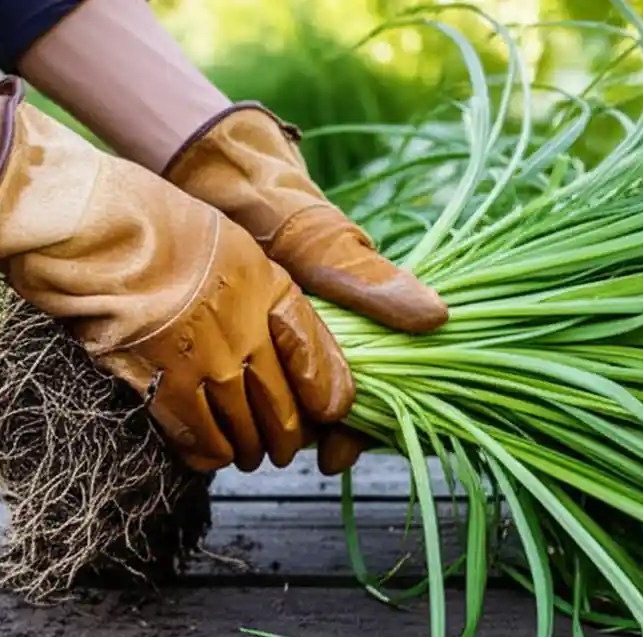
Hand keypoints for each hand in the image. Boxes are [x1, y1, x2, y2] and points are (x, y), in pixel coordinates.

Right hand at [0, 78, 353, 472]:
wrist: (101, 234)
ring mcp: (208, 368)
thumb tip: (276, 330)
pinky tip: (210, 453)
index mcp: (272, 294)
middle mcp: (249, 337)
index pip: (320, 365)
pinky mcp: (166, 389)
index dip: (327, 398)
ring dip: (249, 450)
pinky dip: (209, 454)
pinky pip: (199, 441)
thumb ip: (264, 291)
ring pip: (244, 434)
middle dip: (288, 438)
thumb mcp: (234, 245)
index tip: (325, 411)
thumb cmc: (159, 226)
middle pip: (285, 413)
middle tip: (283, 445)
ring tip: (246, 452)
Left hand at [162, 104, 449, 473]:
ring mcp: (277, 332)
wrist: (206, 170)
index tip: (331, 459)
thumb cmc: (271, 198)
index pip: (371, 392)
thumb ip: (364, 277)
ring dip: (276, 423)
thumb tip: (435, 317)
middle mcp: (319, 331)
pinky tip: (219, 414)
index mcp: (352, 317)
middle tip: (279, 453)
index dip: (357, 431)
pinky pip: (246, 376)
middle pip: (329, 405)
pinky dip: (239, 397)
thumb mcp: (317, 239)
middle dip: (310, 435)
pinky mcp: (238, 330)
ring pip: (289, 398)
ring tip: (248, 440)